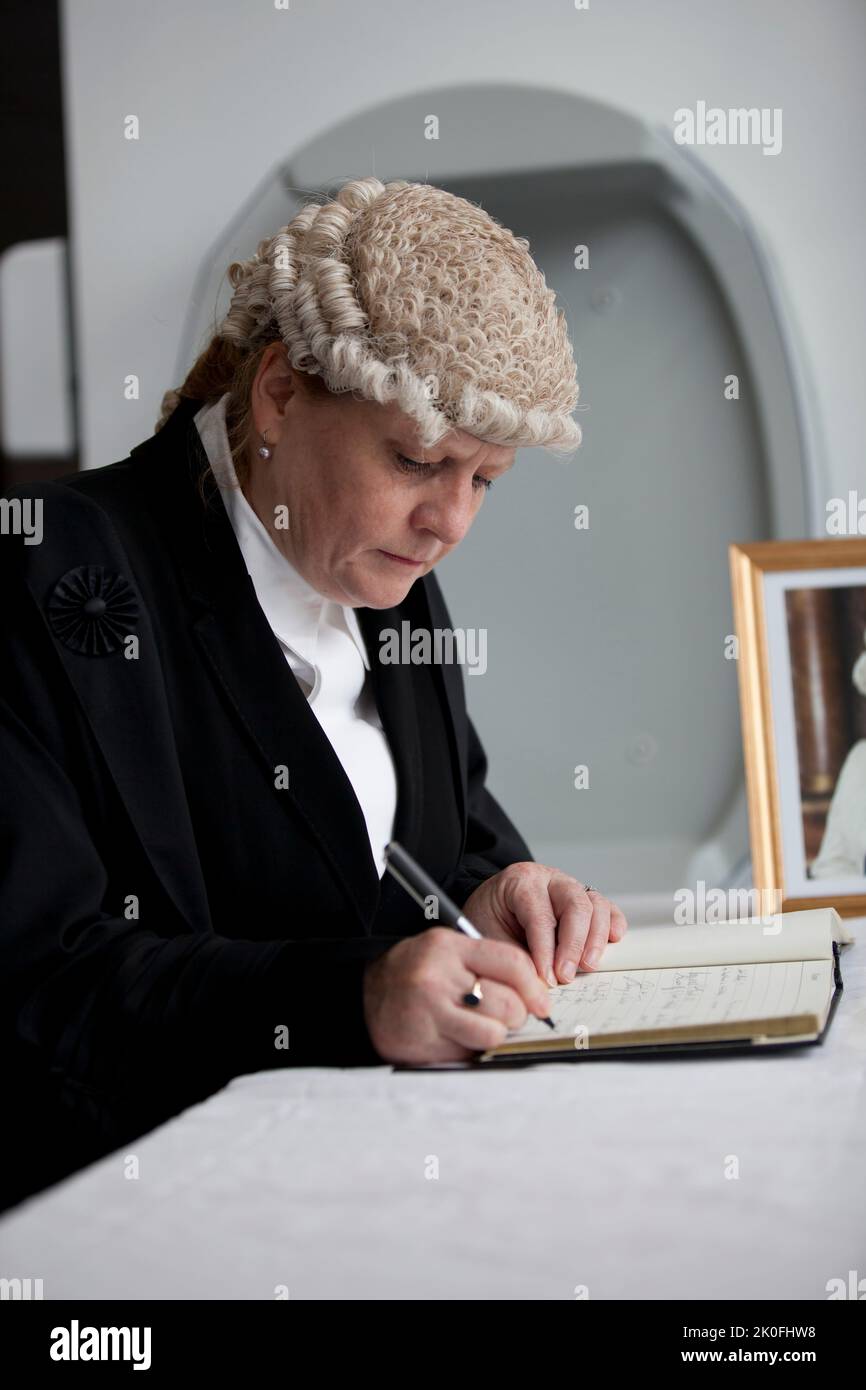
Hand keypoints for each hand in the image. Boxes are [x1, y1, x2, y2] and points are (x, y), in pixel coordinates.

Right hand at [362, 927, 551, 1064]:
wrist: (364, 993)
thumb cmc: (416, 974)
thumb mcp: (447, 953)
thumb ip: (486, 966)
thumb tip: (536, 997)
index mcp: (448, 947)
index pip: (511, 963)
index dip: (535, 987)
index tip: (542, 1003)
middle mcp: (437, 976)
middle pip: (508, 1004)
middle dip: (516, 1016)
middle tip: (505, 1016)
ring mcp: (428, 1011)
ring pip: (493, 1033)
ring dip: (495, 1035)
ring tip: (480, 1028)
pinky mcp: (422, 1043)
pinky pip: (469, 1054)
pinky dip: (470, 1051)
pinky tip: (455, 1038)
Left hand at [460, 863, 627, 986]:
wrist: (491, 903)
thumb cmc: (489, 917)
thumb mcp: (489, 934)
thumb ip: (516, 957)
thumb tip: (540, 987)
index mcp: (521, 882)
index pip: (540, 916)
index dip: (545, 950)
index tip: (547, 978)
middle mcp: (550, 879)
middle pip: (575, 905)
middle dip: (574, 945)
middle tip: (567, 975)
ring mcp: (571, 886)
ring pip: (596, 905)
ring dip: (595, 938)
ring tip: (587, 966)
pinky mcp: (586, 898)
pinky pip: (606, 908)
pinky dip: (612, 924)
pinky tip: (612, 941)